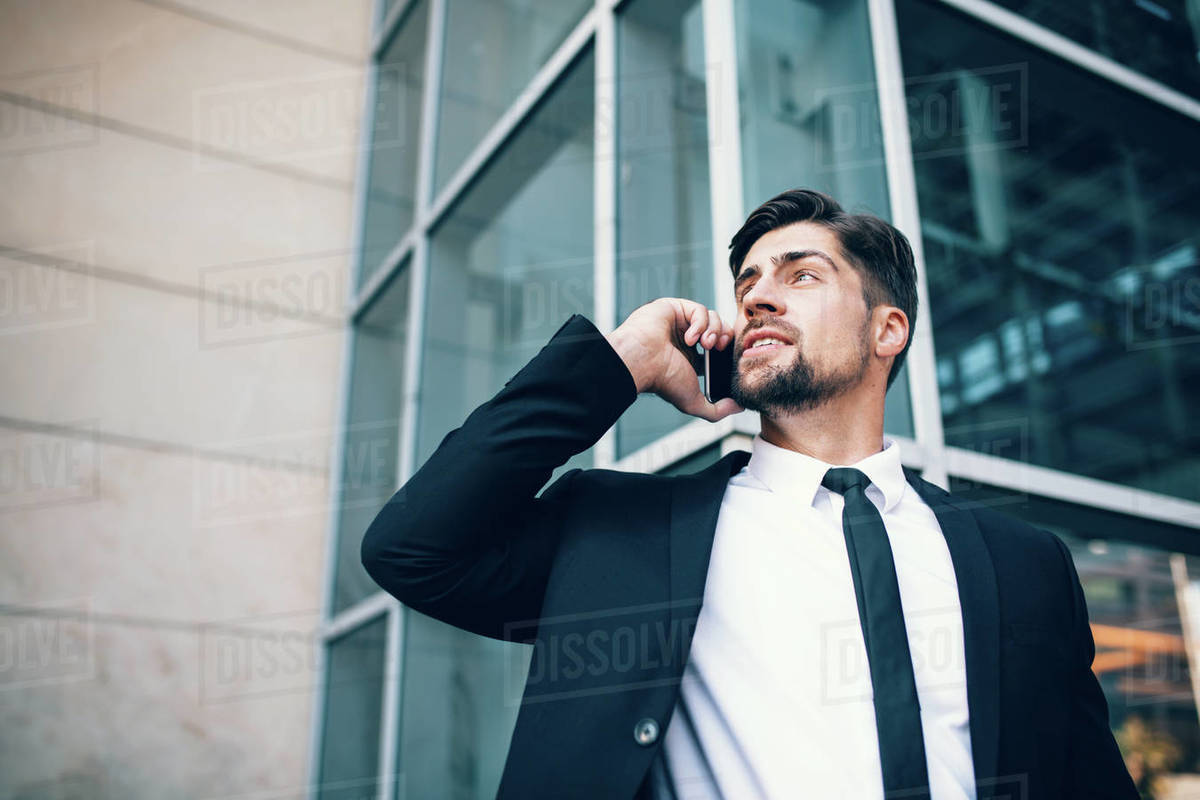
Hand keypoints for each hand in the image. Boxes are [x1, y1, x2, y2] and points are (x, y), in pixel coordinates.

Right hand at [604, 298, 744, 421]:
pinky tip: (690, 336)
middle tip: (719, 348)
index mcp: (689, 358)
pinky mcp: (674, 308)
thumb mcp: (692, 401)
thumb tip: (739, 407)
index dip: (727, 351)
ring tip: (705, 343)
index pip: (717, 349)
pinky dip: (700, 323)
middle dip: (724, 338)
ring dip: (714, 330)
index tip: (729, 358)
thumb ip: (717, 410)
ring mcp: (679, 322)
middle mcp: (684, 339)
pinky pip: (699, 309)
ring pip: (712, 317)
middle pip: (719, 330)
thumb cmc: (661, 380)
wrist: (642, 362)